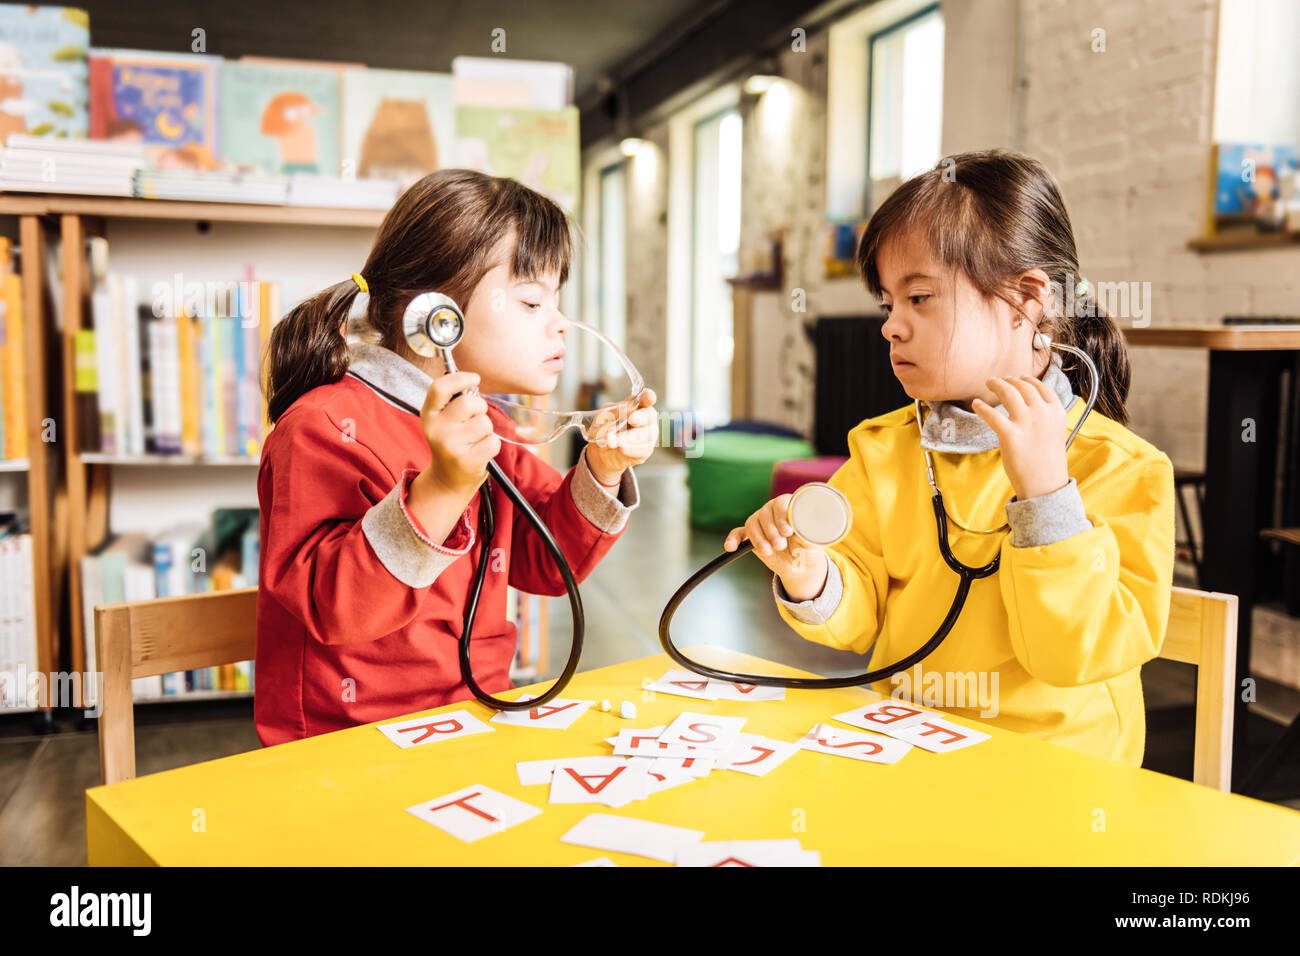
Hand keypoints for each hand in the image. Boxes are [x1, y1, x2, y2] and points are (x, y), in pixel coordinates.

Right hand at [418, 370, 500, 496]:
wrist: (447, 480)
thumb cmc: (451, 442)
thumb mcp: (443, 420)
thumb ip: (453, 400)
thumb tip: (473, 379)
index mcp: (428, 415)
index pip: (439, 388)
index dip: (460, 378)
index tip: (475, 378)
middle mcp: (436, 429)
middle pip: (469, 403)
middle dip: (480, 408)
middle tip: (474, 421)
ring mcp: (450, 446)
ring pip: (484, 422)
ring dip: (486, 430)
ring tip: (475, 440)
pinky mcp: (466, 461)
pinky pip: (493, 442)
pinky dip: (492, 446)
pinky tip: (479, 452)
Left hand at [584, 388, 657, 484]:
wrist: (601, 452)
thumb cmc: (604, 430)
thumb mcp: (604, 417)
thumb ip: (615, 411)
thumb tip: (626, 409)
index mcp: (636, 406)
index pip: (646, 398)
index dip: (649, 397)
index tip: (649, 397)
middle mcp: (646, 419)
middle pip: (650, 416)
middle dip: (641, 417)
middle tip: (631, 419)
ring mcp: (648, 434)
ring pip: (644, 434)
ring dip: (627, 437)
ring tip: (612, 440)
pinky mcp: (646, 449)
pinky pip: (642, 449)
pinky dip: (631, 448)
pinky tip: (622, 448)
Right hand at [724, 494, 827, 600]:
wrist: (802, 565)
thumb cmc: (809, 548)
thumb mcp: (813, 540)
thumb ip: (808, 530)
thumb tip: (803, 524)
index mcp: (789, 506)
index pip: (781, 503)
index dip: (782, 516)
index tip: (788, 532)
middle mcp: (773, 510)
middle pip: (765, 513)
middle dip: (772, 532)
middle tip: (781, 545)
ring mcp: (760, 522)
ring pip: (752, 524)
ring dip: (759, 539)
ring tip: (769, 550)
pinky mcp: (751, 536)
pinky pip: (738, 534)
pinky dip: (733, 539)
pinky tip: (730, 547)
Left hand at [971, 375, 1069, 499]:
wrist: (1045, 484)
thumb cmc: (1048, 461)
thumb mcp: (1055, 433)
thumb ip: (1045, 417)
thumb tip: (1030, 405)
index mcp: (1057, 412)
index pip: (1042, 387)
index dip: (1028, 379)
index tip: (1019, 377)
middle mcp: (1043, 413)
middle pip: (1023, 387)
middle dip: (1010, 380)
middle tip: (999, 380)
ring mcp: (1027, 423)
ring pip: (1008, 393)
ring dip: (997, 385)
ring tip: (989, 382)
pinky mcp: (1010, 435)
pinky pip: (992, 415)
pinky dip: (982, 407)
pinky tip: (976, 403)